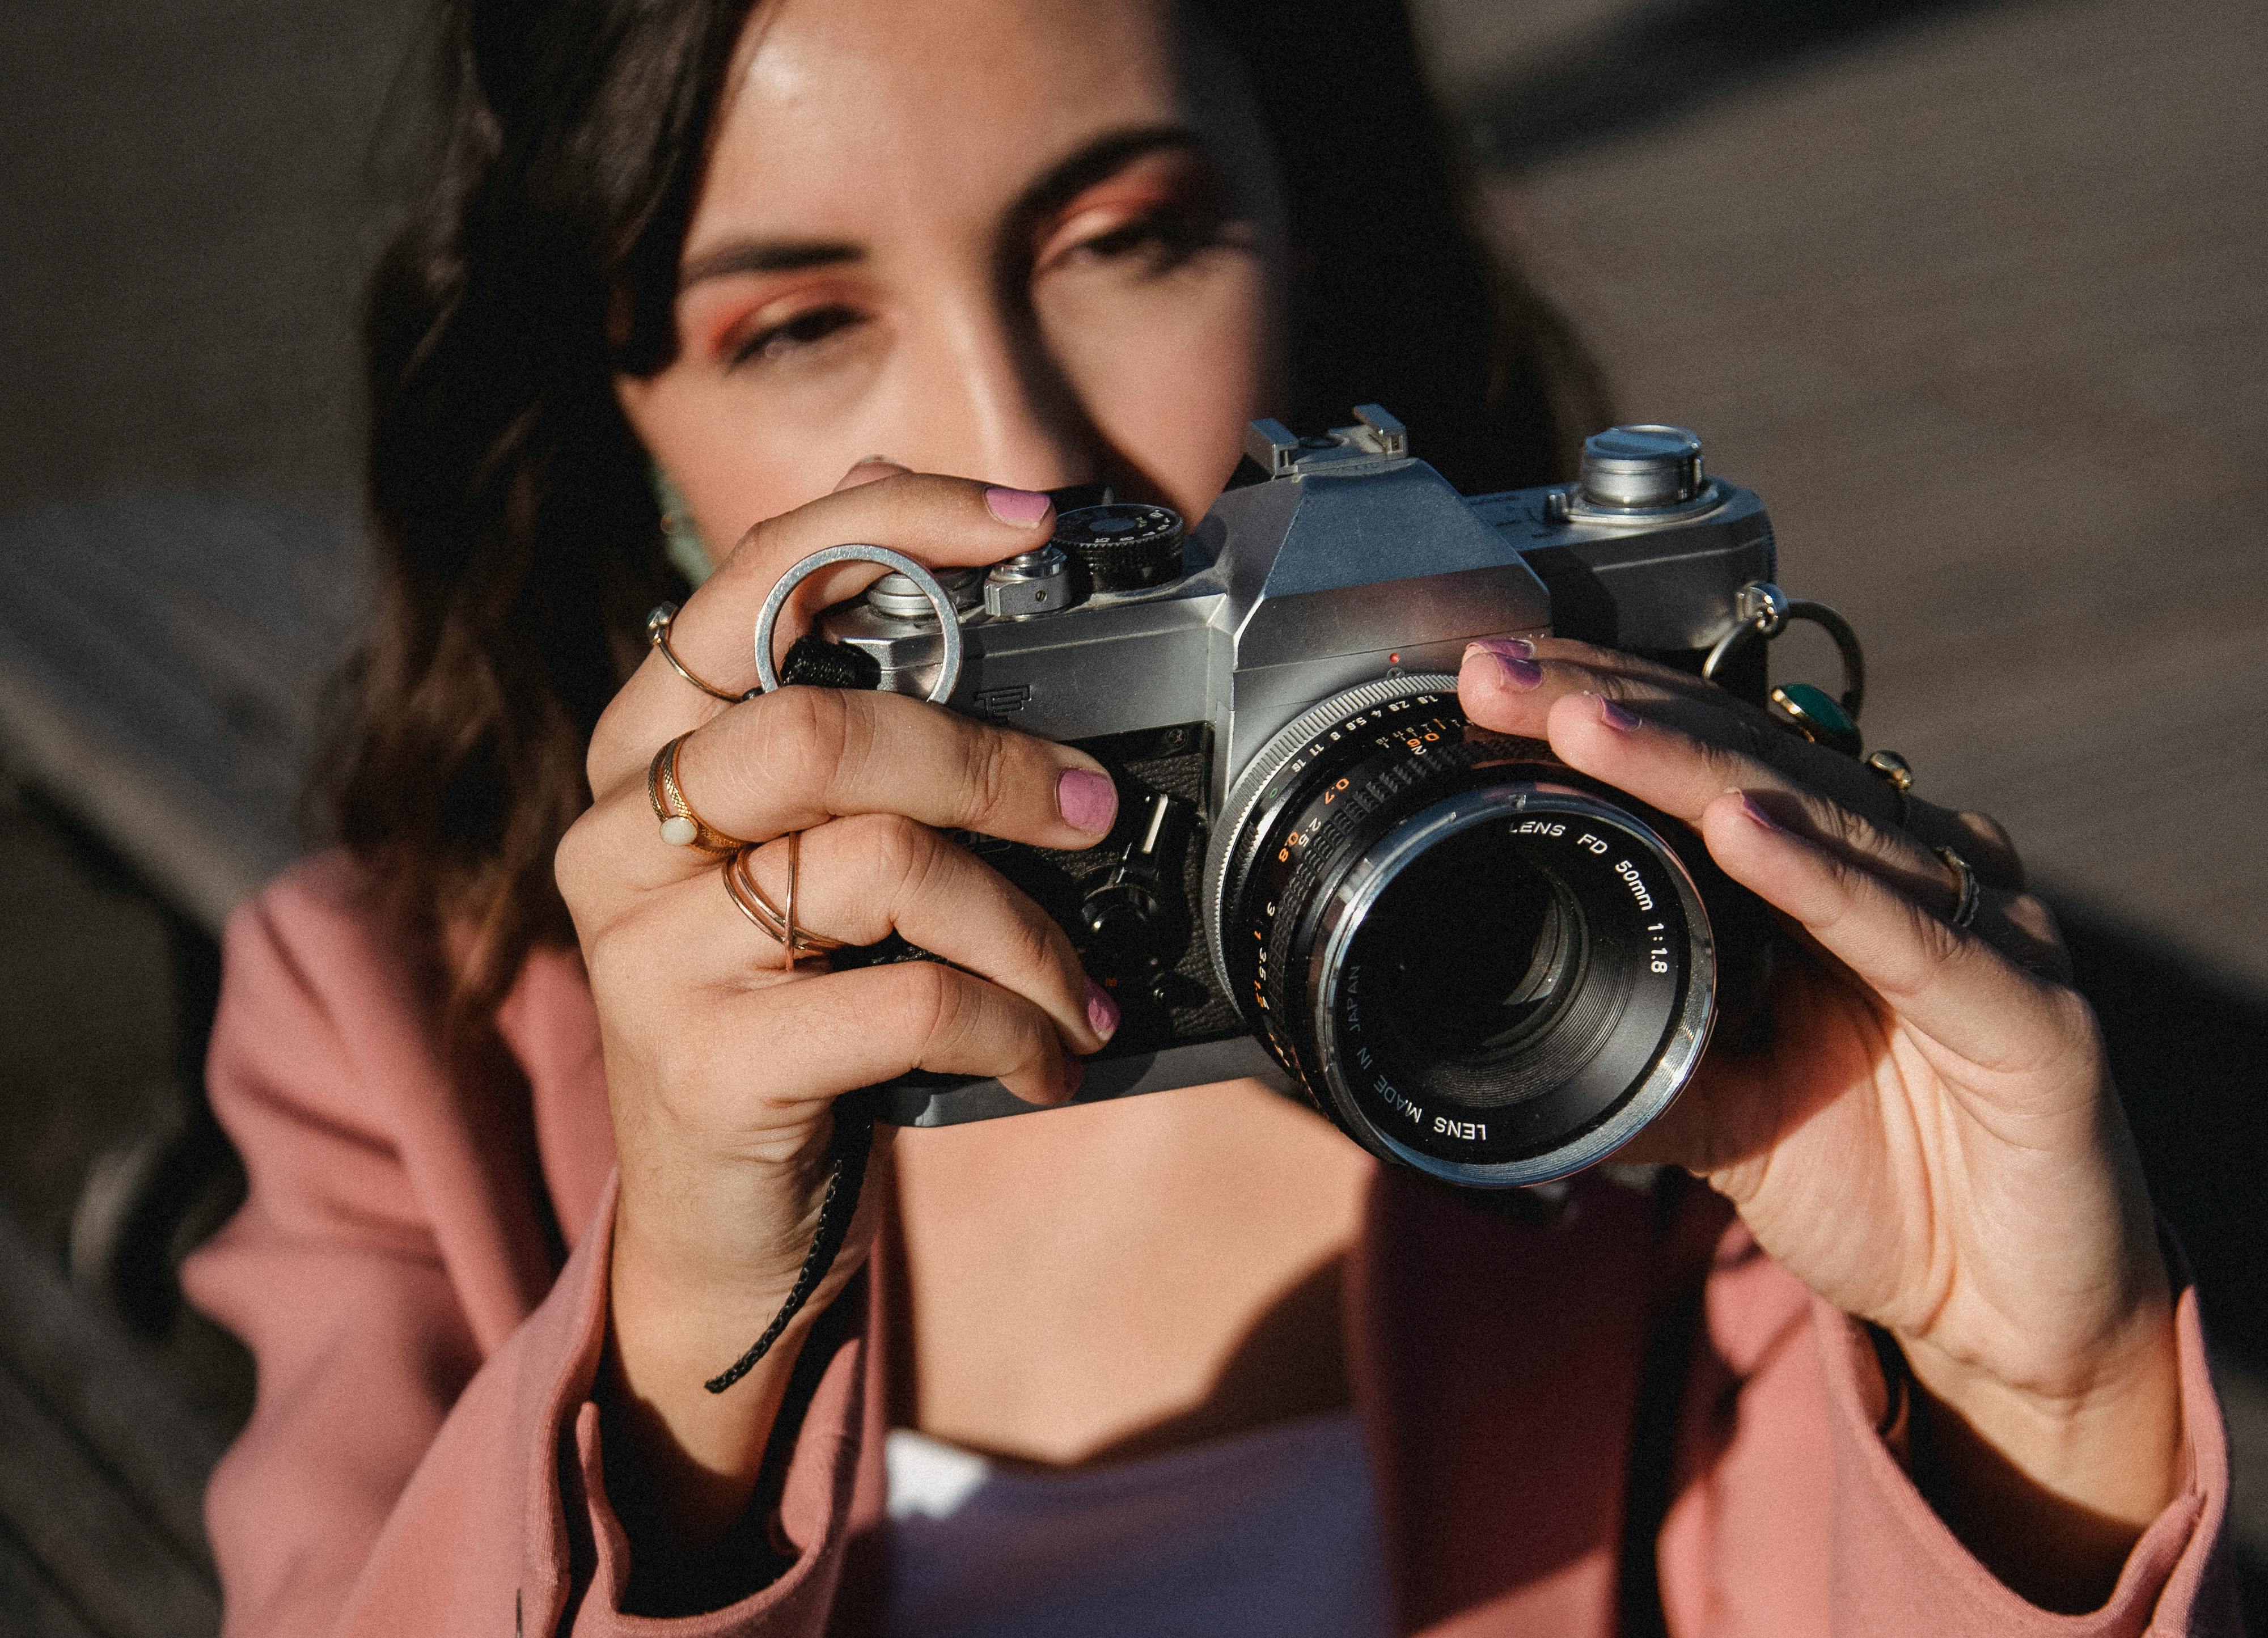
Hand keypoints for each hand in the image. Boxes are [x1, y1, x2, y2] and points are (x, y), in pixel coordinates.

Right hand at [558, 466, 1119, 1585]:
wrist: (721, 1213)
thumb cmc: (796, 1002)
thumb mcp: (817, 855)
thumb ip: (865, 737)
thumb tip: (980, 582)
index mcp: (649, 741)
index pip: (750, 579)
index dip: (894, 525)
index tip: (1031, 519)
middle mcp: (621, 826)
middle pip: (824, 731)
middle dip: (993, 764)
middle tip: (1095, 813)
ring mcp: (646, 948)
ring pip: (884, 867)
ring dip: (1025, 926)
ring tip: (1079, 984)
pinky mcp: (701, 1061)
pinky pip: (907, 1002)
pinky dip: (1011, 1025)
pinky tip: (1045, 1057)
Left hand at [1457, 638, 2180, 1611]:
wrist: (2014, 1316)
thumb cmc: (1882, 1188)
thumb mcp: (1718, 1120)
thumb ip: (1633, 1065)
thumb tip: (1504, 1047)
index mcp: (1830, 877)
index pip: (1702, 760)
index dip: (1598, 712)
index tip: (1485, 684)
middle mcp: (1904, 871)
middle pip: (1744, 759)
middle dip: (1613, 709)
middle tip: (1499, 676)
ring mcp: (1976, 926)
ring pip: (1817, 818)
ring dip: (1690, 766)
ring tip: (1584, 725)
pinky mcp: (2030, 1013)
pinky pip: (1910, 934)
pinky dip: (1821, 879)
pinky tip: (1743, 832)